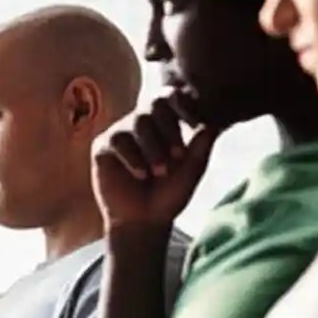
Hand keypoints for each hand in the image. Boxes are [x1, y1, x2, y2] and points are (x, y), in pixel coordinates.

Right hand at [92, 90, 219, 231]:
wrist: (144, 221)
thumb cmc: (169, 194)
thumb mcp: (191, 169)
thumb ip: (202, 145)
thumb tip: (215, 121)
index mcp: (164, 123)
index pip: (171, 97)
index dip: (184, 104)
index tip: (195, 124)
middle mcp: (141, 123)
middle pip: (154, 104)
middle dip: (169, 128)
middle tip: (178, 155)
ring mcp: (121, 133)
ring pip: (137, 122)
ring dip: (153, 146)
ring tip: (160, 171)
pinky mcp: (103, 148)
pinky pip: (118, 140)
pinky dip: (133, 156)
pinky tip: (141, 174)